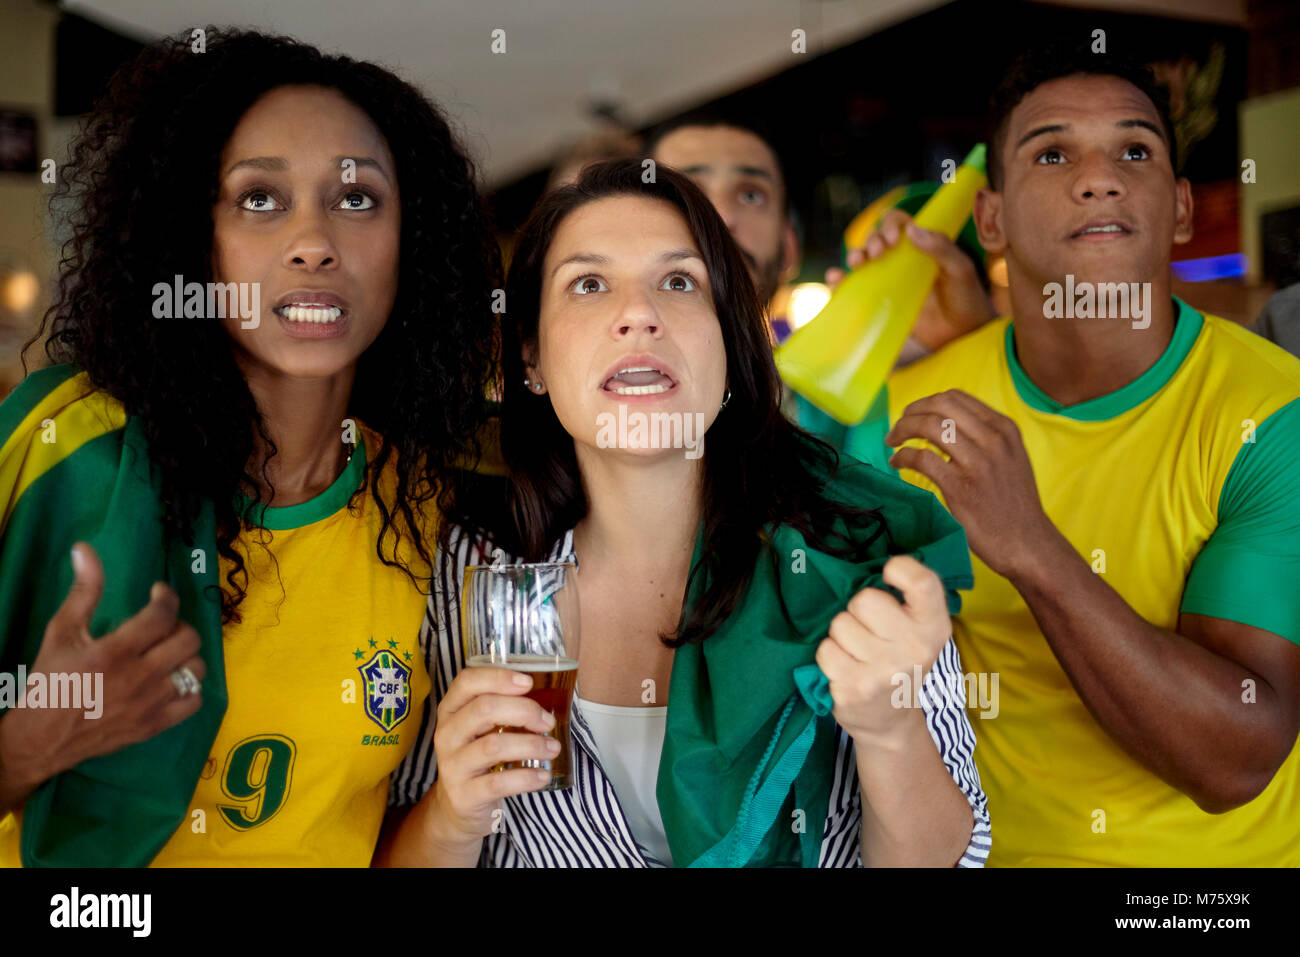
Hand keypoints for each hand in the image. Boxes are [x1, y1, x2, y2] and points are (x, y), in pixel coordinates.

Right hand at [0, 543, 206, 800]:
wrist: (42, 738)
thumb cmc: (51, 680)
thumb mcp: (61, 631)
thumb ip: (83, 591)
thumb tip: (85, 549)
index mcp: (115, 651)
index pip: (162, 615)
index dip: (167, 596)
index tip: (158, 593)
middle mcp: (139, 677)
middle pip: (188, 640)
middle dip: (179, 626)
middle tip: (163, 627)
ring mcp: (150, 704)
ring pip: (196, 670)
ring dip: (186, 657)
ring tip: (167, 654)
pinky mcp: (154, 726)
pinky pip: (193, 702)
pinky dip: (189, 689)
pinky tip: (172, 681)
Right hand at [425, 666, 559, 845]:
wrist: (457, 806)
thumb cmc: (479, 756)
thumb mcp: (482, 728)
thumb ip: (504, 706)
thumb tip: (550, 691)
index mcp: (451, 710)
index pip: (467, 682)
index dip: (498, 677)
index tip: (528, 682)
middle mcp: (447, 734)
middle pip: (483, 709)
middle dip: (523, 711)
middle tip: (548, 721)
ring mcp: (452, 766)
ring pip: (493, 746)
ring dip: (531, 745)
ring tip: (553, 748)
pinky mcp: (463, 795)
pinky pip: (498, 783)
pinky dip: (526, 778)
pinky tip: (543, 775)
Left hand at [816, 555, 951, 747]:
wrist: (890, 722)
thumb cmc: (899, 661)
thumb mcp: (919, 629)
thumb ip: (909, 597)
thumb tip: (881, 560)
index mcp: (934, 627)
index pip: (923, 582)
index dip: (900, 568)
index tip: (888, 575)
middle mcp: (915, 649)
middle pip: (864, 599)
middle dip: (859, 611)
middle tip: (870, 633)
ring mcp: (884, 672)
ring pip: (840, 624)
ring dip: (842, 637)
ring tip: (858, 654)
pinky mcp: (854, 689)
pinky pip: (825, 650)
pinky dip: (830, 657)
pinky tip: (845, 670)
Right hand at [825, 209, 992, 350]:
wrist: (962, 334)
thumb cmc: (966, 298)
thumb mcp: (961, 270)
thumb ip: (943, 248)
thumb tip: (913, 230)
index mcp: (921, 244)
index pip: (898, 223)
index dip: (890, 225)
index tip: (894, 240)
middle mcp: (901, 258)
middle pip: (875, 238)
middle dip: (871, 241)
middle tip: (878, 254)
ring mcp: (889, 279)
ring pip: (863, 259)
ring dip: (854, 255)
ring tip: (856, 263)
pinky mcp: (880, 300)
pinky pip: (855, 287)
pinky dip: (841, 281)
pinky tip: (836, 278)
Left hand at [885, 389, 1052, 579]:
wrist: (1027, 542)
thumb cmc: (1014, 503)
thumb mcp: (1010, 457)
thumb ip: (985, 437)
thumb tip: (945, 423)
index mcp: (1004, 428)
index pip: (956, 397)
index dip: (926, 402)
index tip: (912, 414)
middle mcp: (994, 439)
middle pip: (940, 405)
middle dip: (911, 412)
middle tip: (898, 427)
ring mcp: (978, 462)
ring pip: (929, 426)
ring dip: (902, 430)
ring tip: (893, 442)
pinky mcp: (960, 487)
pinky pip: (921, 458)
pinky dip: (902, 457)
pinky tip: (897, 463)